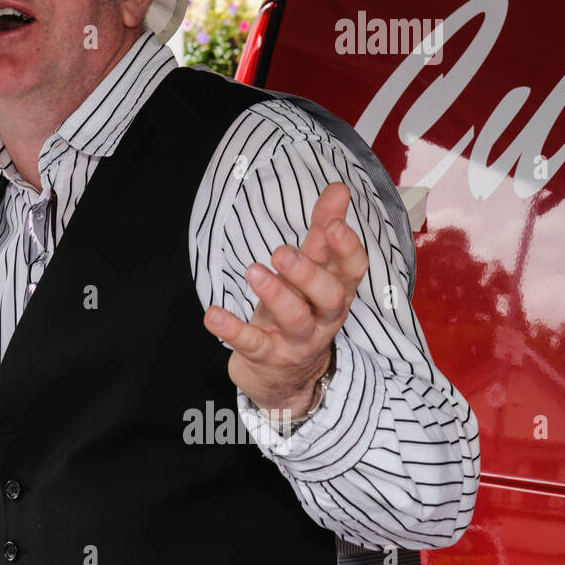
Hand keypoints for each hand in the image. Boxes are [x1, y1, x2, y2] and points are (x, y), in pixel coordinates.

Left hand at [202, 182, 368, 416]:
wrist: (285, 376)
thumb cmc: (301, 309)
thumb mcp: (313, 272)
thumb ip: (323, 232)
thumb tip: (339, 188)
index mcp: (335, 291)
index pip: (352, 270)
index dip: (347, 249)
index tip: (334, 225)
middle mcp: (322, 317)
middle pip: (328, 296)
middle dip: (307, 273)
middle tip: (281, 251)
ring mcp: (296, 340)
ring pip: (294, 319)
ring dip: (274, 295)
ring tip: (253, 271)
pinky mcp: (267, 357)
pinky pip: (252, 344)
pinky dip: (231, 330)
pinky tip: (212, 314)